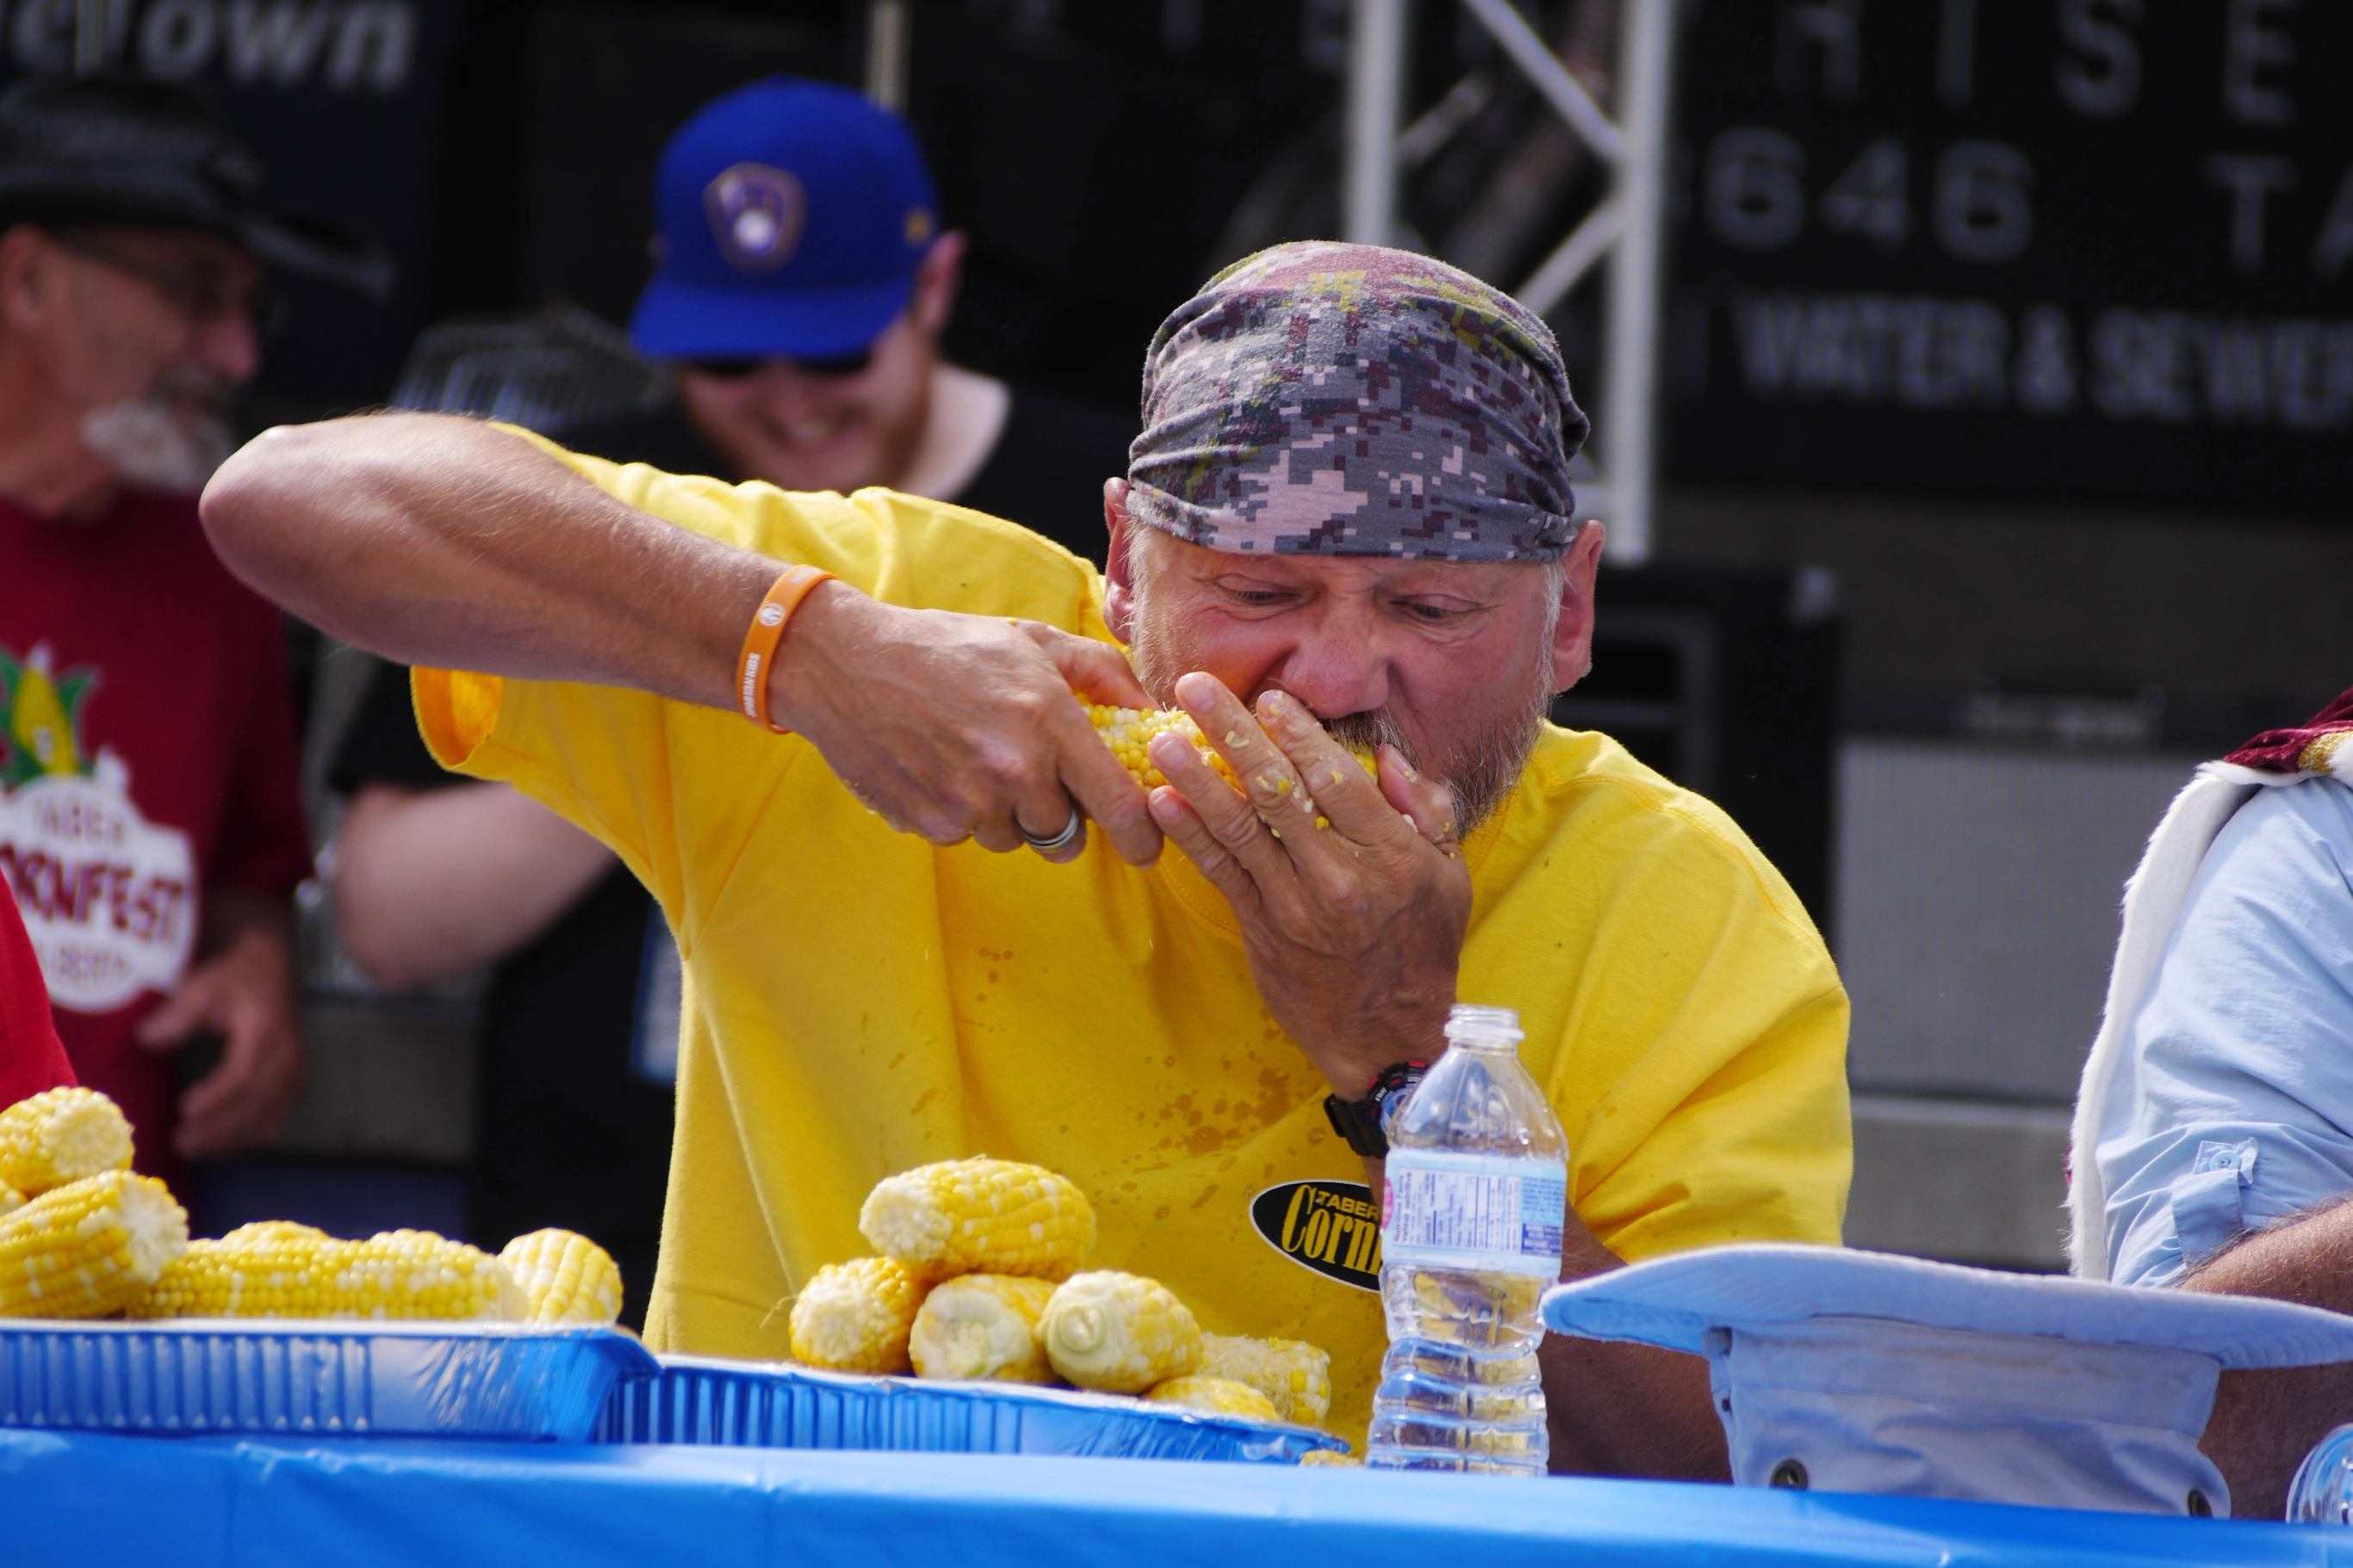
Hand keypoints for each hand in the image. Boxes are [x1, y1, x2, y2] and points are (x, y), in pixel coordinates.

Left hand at [134, 926, 304, 1157]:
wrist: (271, 966)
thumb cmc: (234, 977)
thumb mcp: (203, 987)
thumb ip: (176, 1016)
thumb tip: (145, 1041)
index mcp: (265, 1033)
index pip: (242, 1075)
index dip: (215, 1097)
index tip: (183, 1109)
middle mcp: (286, 1057)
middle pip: (255, 1104)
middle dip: (218, 1128)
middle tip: (180, 1142)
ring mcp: (294, 1072)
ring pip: (269, 1118)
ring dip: (233, 1139)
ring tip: (195, 1148)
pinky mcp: (294, 1082)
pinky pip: (278, 1119)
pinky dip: (251, 1136)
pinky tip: (224, 1142)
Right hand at [770, 587, 1165, 865]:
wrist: (845, 664)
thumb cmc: (946, 647)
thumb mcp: (1031, 639)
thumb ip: (1101, 672)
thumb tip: (1151, 710)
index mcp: (1049, 720)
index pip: (1119, 806)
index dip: (1142, 838)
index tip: (1147, 846)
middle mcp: (1014, 769)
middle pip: (1066, 834)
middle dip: (1061, 814)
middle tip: (1038, 776)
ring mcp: (969, 802)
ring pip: (1015, 839)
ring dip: (1009, 814)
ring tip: (979, 759)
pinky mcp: (930, 822)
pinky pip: (969, 837)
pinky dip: (966, 813)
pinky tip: (944, 767)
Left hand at [1143, 673, 1471, 1093]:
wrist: (1388, 1035)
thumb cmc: (1422, 948)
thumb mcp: (1449, 876)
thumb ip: (1425, 810)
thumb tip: (1387, 755)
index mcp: (1390, 856)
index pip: (1337, 780)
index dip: (1300, 734)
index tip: (1269, 697)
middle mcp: (1339, 877)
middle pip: (1277, 791)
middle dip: (1233, 734)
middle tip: (1195, 688)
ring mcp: (1295, 906)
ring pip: (1239, 829)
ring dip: (1195, 779)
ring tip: (1162, 739)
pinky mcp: (1262, 930)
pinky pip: (1221, 873)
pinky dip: (1190, 836)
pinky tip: (1161, 801)